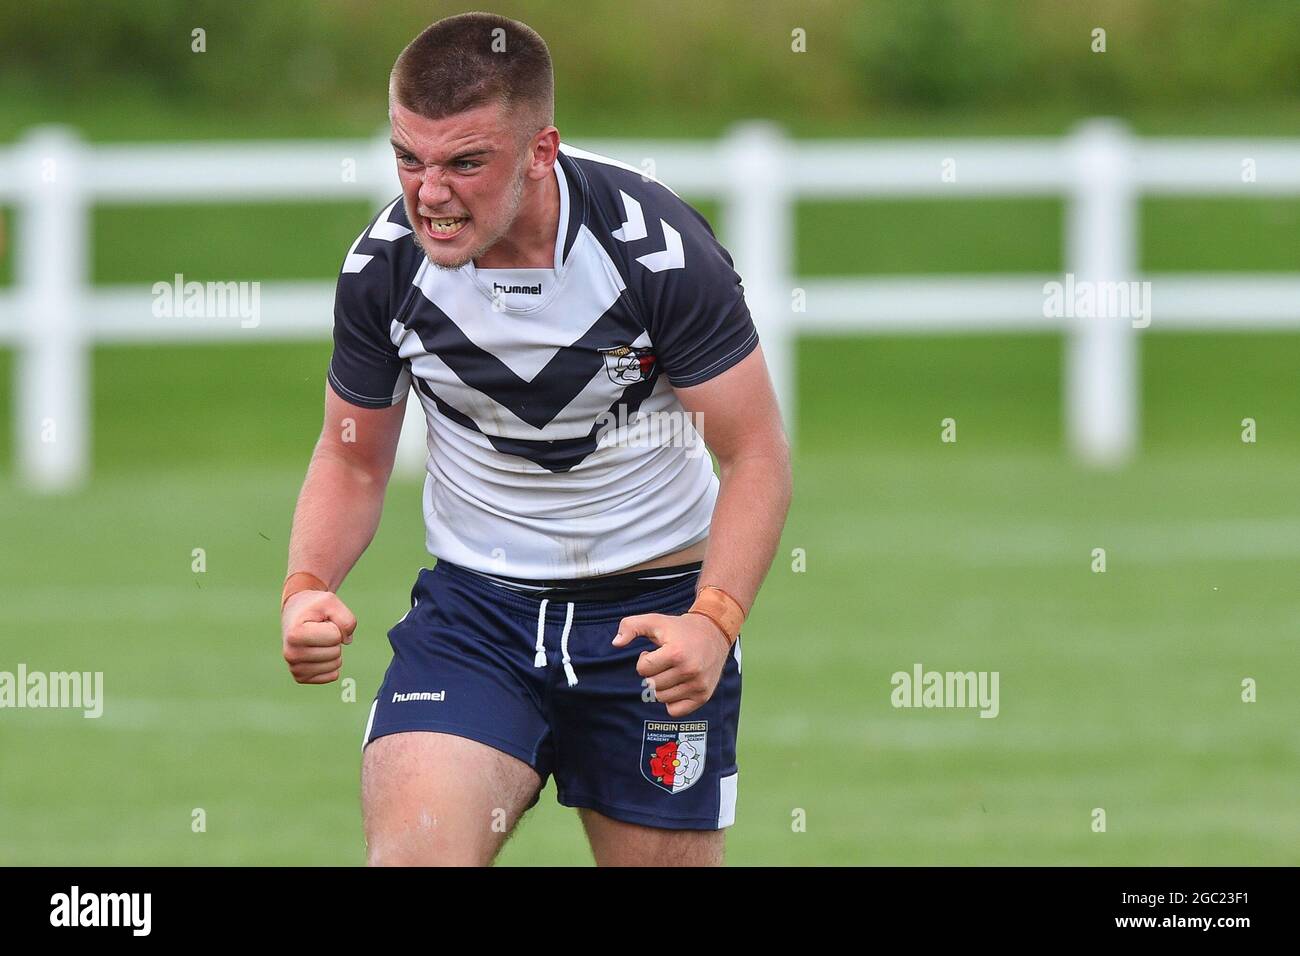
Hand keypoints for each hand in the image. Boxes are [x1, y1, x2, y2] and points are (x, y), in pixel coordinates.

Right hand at [281, 589, 356, 684]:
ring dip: (333, 650)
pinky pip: (332, 675)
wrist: (296, 613)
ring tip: (318, 640)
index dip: (334, 626)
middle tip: (320, 631)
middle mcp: (291, 654)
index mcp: (295, 635)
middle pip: (336, 653)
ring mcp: (294, 668)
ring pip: (335, 666)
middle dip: (335, 639)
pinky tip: (318, 652)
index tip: (320, 622)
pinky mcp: (301, 677)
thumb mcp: (331, 602)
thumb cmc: (315, 607)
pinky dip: (332, 663)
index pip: (335, 637)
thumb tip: (347, 641)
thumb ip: (346, 619)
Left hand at [612, 612, 730, 716]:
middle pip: (652, 685)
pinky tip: (677, 685)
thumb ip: (630, 627)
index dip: (644, 660)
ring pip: (662, 698)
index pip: (643, 669)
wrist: (714, 632)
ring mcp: (698, 685)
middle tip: (664, 662)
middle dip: (653, 673)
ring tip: (671, 671)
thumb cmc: (679, 628)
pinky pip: (675, 711)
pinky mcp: (704, 696)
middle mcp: (689, 670)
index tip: (654, 652)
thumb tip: (615, 643)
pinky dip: (672, 701)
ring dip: (661, 686)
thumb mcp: (654, 620)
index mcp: (676, 652)